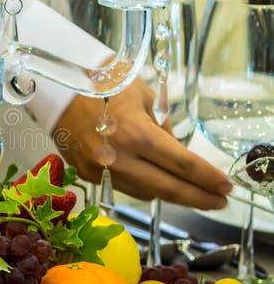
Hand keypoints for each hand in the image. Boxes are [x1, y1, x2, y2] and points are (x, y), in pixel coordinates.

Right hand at [52, 78, 233, 210]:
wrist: (56, 88)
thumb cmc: (102, 82)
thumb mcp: (143, 95)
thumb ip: (162, 127)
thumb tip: (175, 150)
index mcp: (137, 134)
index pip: (182, 164)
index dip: (208, 178)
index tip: (226, 186)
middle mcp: (120, 159)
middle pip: (168, 189)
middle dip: (199, 198)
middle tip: (220, 201)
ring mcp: (102, 171)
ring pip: (146, 193)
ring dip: (169, 191)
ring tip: (187, 187)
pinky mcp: (88, 176)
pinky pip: (124, 186)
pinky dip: (142, 184)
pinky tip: (151, 176)